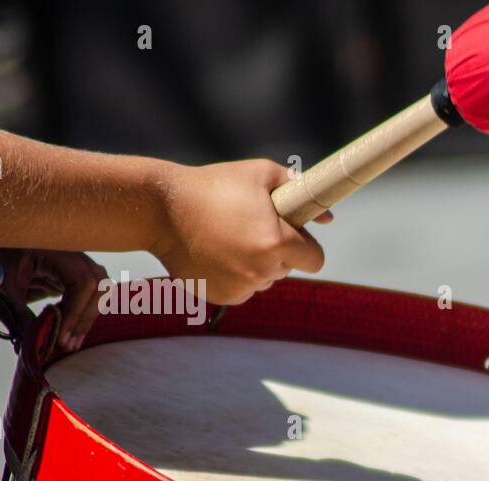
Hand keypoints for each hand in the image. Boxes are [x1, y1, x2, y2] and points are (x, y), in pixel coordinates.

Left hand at [0, 248, 108, 350]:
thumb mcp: (3, 290)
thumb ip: (20, 317)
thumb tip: (36, 347)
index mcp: (54, 251)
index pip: (82, 282)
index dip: (76, 312)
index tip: (62, 337)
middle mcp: (70, 255)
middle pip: (98, 286)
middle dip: (85, 318)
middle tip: (69, 343)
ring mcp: (73, 264)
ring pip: (98, 291)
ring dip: (87, 318)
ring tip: (72, 341)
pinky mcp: (70, 275)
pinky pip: (88, 294)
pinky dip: (82, 313)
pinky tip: (70, 330)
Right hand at [150, 160, 330, 305]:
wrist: (160, 209)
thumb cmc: (214, 185)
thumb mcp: (260, 174)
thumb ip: (299, 189)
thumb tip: (328, 218)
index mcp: (277, 244)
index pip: (315, 259)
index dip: (306, 245)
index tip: (292, 234)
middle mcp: (262, 272)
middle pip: (288, 269)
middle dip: (278, 251)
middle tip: (251, 227)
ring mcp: (240, 288)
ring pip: (265, 280)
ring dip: (256, 264)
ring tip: (228, 236)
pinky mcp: (221, 298)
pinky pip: (242, 289)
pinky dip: (234, 275)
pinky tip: (215, 252)